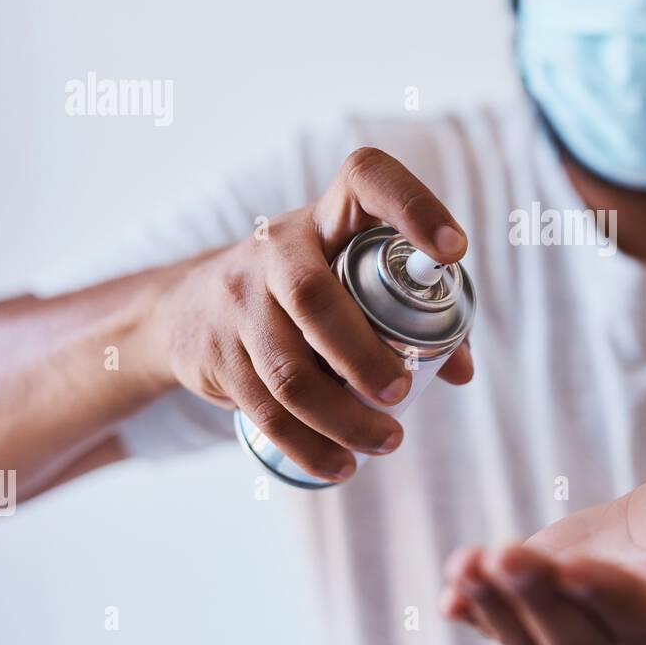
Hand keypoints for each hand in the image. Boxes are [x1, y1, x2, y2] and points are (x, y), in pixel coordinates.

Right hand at [150, 147, 473, 482]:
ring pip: (288, 369)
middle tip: (403, 393)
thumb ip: (408, 315)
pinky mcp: (216, 351)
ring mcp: (238, 298)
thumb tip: (458, 369)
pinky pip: (264, 408)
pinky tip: (339, 465)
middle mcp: (276, 247)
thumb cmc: (301, 291)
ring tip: (387, 442)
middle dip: (364, 354)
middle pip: (313, 297)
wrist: (187, 310)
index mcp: (328, 217)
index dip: (414, 205)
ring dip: (342, 416)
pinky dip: (307, 445)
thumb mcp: (346, 280)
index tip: (453, 252)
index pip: (366, 178)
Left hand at [440, 469, 645, 644]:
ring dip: (496, 604)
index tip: (572, 567)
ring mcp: (581, 623)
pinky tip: (451, 591)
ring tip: (465, 567)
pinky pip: (510, 624)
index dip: (605, 594)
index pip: (638, 609)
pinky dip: (479, 612)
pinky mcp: (547, 605)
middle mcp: (625, 631)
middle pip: (574, 631)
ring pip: (534, 633)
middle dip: (534, 599)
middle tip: (500, 556)